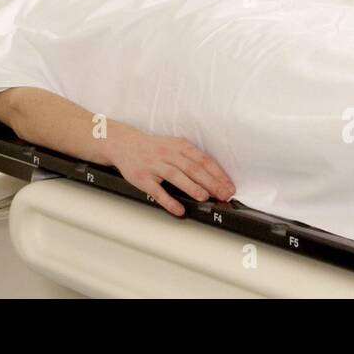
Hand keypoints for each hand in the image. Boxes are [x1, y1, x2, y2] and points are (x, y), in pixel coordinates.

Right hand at [107, 125, 234, 216]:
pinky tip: (179, 209)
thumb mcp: (174, 146)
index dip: (218, 173)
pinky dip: (169, 201)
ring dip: (192, 187)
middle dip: (211, 182)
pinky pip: (157, 191)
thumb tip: (213, 178)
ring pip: (176, 176)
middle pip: (193, 168)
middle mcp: (168, 154)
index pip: (203, 160)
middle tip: (224, 194)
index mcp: (179, 146)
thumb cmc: (153, 148)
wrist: (124, 144)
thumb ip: (191, 159)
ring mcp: (154, 166)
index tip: (229, 185)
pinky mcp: (143, 178)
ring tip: (205, 198)